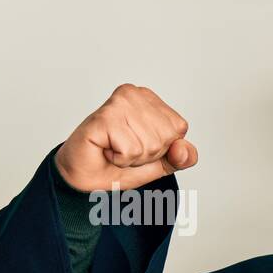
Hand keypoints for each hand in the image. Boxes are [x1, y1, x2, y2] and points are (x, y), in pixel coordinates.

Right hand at [54, 84, 197, 190]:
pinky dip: (121, 159)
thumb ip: (182, 156)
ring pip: (150, 144)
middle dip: (148, 154)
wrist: (87, 178)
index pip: (179, 128)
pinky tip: (106, 150)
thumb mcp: (162, 163)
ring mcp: (118, 103)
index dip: (163, 148)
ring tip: (115, 149)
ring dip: (133, 157)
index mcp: (149, 99)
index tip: (139, 146)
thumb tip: (184, 150)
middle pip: (166, 136)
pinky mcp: (104, 117)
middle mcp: (133, 95)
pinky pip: (131, 149)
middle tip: (124, 150)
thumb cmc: (119, 165)